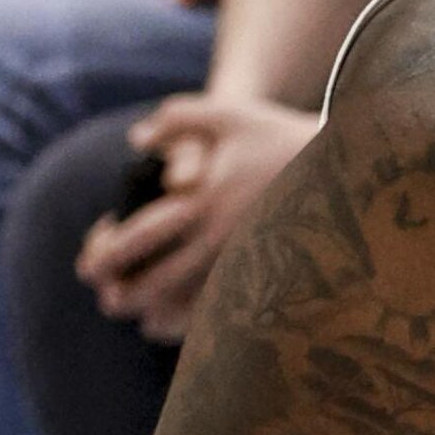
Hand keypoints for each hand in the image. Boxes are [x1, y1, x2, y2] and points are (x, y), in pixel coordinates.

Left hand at [75, 93, 315, 340]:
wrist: (347, 165)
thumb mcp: (229, 112)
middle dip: (125, 297)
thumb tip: (136, 141)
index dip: (106, 256)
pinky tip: (193, 322)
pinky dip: (203, 320)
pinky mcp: (270, 273)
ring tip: (143, 318)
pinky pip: (229, 307)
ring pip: (191, 304)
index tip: (86, 267)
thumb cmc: (282, 135)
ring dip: (160, 316)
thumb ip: (177, 118)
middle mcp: (219, 240)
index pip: (138, 238)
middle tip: (108, 301)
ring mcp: (245, 262)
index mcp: (201, 202)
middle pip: (158, 283)